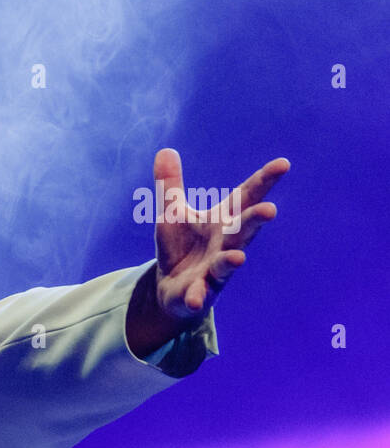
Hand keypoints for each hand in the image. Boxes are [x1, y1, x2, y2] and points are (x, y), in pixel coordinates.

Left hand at [152, 148, 289, 317]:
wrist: (173, 289)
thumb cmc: (181, 246)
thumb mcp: (172, 213)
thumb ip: (170, 185)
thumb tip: (165, 150)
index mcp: (223, 220)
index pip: (247, 197)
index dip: (264, 181)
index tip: (283, 163)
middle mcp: (226, 244)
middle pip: (244, 230)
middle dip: (255, 221)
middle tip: (269, 210)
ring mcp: (215, 270)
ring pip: (227, 264)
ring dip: (232, 261)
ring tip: (237, 257)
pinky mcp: (199, 293)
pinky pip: (200, 294)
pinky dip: (198, 295)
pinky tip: (195, 297)